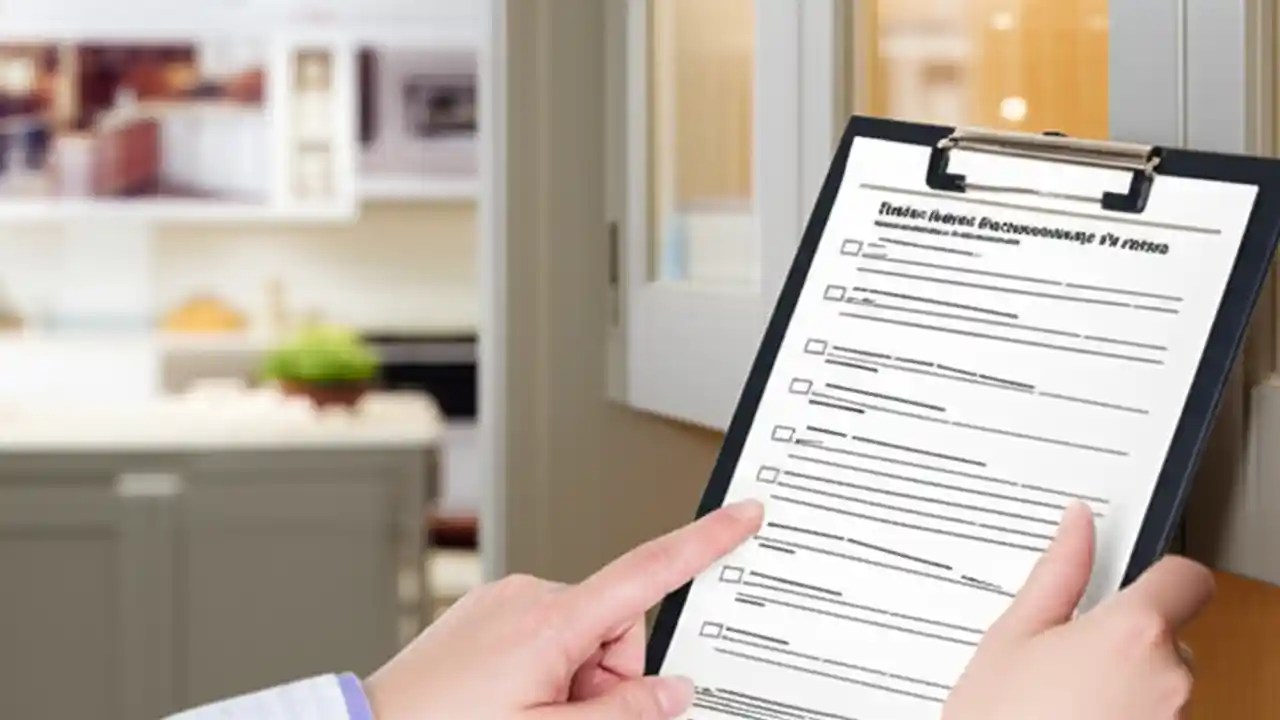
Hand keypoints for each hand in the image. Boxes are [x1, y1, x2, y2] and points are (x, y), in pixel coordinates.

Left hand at [363, 499, 764, 719]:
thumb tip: (671, 692)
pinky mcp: (485, 613)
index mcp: (551, 619)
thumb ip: (623, 715)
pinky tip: (512, 701)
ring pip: (581, 636)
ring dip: (577, 678)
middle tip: (567, 719)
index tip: (742, 515)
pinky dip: (548, 668)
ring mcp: (503, 601)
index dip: (704, 541)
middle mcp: (527, 594)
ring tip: (529, 715)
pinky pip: (544, 634)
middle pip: (616, 628)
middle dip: (611, 677)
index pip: (648, 571)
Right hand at [945, 503, 1214, 719]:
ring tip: (1064, 701)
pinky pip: (1157, 718)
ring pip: (1164, 684)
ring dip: (1126, 686)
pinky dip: (1128, 718)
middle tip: (1066, 659)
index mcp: (1132, 635)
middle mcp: (1170, 680)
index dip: (1158, 573)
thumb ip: (1057, 572)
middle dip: (1125, 641)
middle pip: (1170, 636)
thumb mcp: (1011, 638)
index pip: (1186, 577)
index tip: (1129, 581)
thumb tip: (1077, 526)